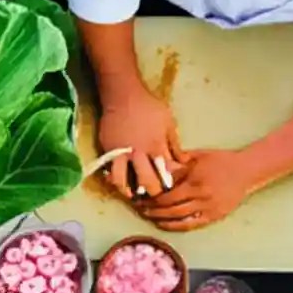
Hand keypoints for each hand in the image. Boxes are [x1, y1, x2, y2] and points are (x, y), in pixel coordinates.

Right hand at [98, 83, 182, 198]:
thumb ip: (174, 145)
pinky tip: (117, 182)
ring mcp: (121, 153)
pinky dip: (113, 179)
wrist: (123, 96)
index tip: (170, 189)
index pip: (165, 172)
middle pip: (145, 181)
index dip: (168, 183)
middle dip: (151, 192)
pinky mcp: (108, 150)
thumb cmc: (149, 107)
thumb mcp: (168, 123)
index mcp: (156, 146)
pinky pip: (109, 170)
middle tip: (154, 196)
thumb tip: (184, 162)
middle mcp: (138, 153)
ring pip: (122, 180)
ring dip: (127, 190)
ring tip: (132, 195)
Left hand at [137, 148, 253, 231]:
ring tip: (148, 217)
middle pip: (170, 208)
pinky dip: (176, 226)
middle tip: (139, 209)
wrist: (247, 170)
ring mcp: (209, 207)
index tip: (139, 197)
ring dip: (160, 219)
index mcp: (195, 180)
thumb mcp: (198, 156)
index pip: (167, 194)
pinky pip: (192, 224)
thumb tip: (156, 165)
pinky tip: (164, 224)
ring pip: (179, 218)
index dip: (151, 198)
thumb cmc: (220, 160)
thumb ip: (178, 162)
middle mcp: (201, 196)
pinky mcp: (215, 215)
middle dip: (152, 210)